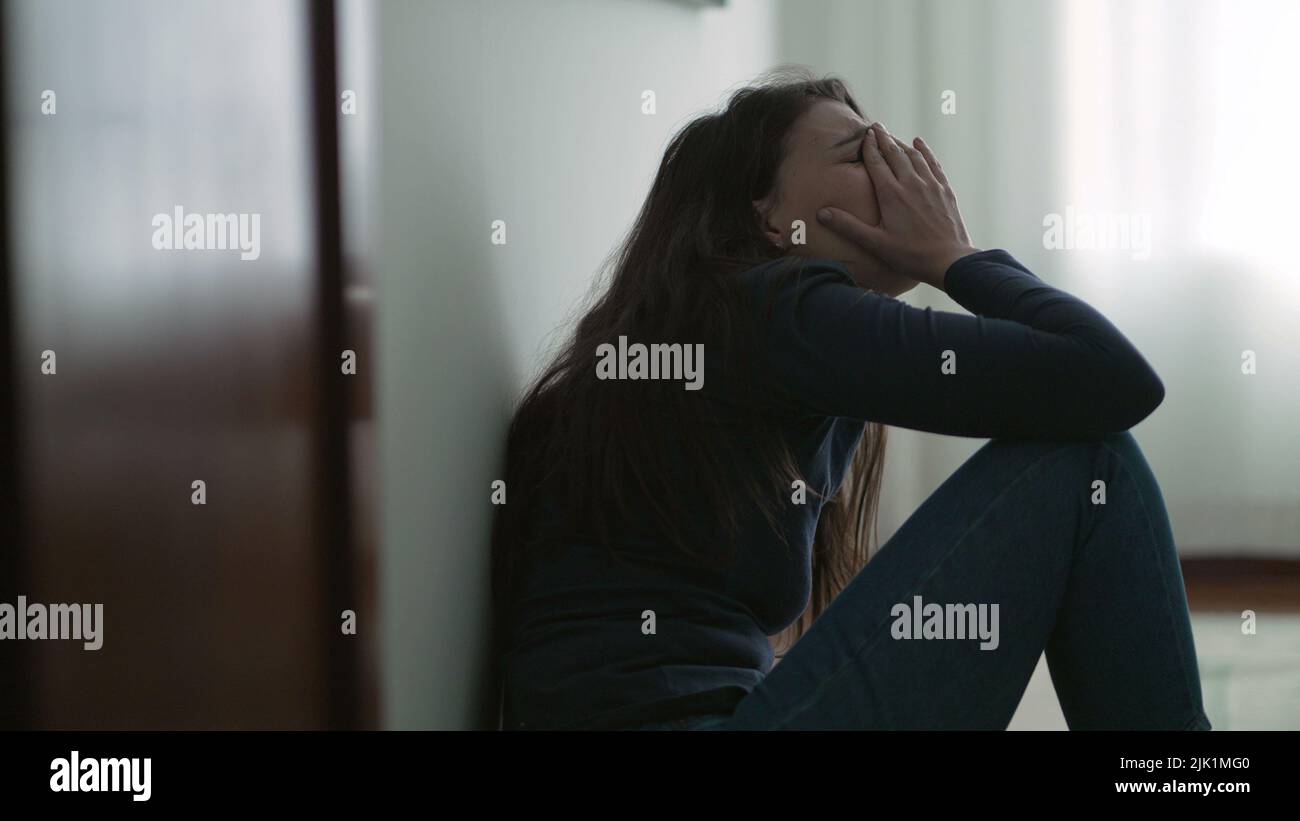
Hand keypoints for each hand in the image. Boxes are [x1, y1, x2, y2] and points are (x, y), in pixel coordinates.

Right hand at [816, 122, 978, 289]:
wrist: (949, 260)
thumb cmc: (910, 255)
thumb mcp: (875, 243)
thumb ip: (848, 226)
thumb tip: (822, 213)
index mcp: (891, 194)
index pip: (877, 163)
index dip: (869, 147)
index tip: (865, 134)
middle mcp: (911, 183)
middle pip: (894, 153)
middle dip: (884, 138)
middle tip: (876, 126)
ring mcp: (930, 184)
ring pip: (913, 155)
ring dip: (901, 143)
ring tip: (891, 135)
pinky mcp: (944, 189)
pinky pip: (932, 163)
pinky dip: (924, 150)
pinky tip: (919, 143)